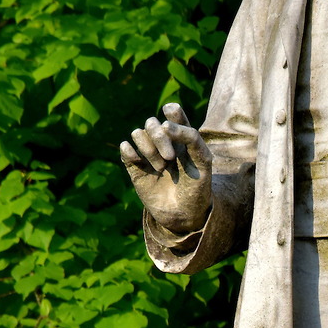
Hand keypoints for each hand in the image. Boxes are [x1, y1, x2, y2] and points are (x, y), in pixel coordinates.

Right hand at [119, 103, 212, 234]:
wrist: (185, 215)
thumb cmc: (198, 187)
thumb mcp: (202, 161)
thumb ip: (191, 138)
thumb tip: (165, 124)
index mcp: (181, 138)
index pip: (174, 114)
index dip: (173, 112)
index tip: (172, 119)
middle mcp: (163, 144)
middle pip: (152, 123)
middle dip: (160, 137)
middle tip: (170, 158)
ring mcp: (148, 155)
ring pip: (137, 133)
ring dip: (148, 148)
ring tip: (161, 168)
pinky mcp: (135, 167)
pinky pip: (125, 148)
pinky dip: (129, 151)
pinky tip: (139, 162)